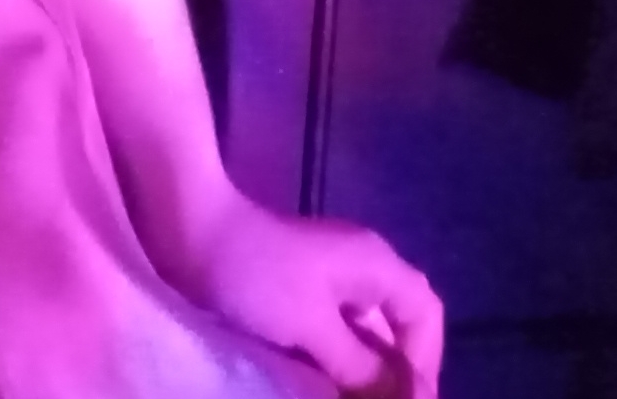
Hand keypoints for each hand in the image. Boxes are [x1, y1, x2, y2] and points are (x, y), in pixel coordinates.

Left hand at [171, 198, 443, 398]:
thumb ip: (357, 366)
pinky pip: (337, 329)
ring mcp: (330, 277)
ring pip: (366, 330)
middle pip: (399, 323)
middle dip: (398, 370)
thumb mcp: (310, 327)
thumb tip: (394, 394)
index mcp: (375, 266)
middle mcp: (361, 267)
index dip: (426, 361)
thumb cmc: (257, 277)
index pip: (424, 313)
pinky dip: (341, 359)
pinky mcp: (300, 290)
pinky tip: (329, 385)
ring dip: (367, 368)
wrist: (190, 233)